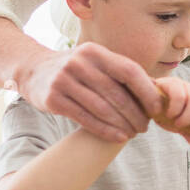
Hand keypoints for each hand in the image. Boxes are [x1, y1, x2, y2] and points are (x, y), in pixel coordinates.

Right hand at [14, 43, 163, 143]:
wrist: (32, 70)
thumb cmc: (76, 69)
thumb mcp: (95, 61)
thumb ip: (120, 72)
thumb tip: (156, 90)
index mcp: (95, 51)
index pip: (129, 71)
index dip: (146, 91)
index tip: (157, 108)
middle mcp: (79, 63)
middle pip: (117, 93)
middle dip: (135, 113)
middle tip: (145, 127)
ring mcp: (64, 80)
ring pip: (102, 108)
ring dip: (122, 125)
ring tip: (133, 134)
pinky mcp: (53, 99)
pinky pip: (85, 119)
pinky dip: (105, 130)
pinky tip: (118, 137)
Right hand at [152, 77, 189, 148]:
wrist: (142, 99)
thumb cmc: (165, 113)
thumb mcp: (179, 126)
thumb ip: (189, 133)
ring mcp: (185, 87)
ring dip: (188, 116)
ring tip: (178, 124)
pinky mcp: (171, 83)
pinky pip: (179, 94)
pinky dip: (176, 107)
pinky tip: (169, 114)